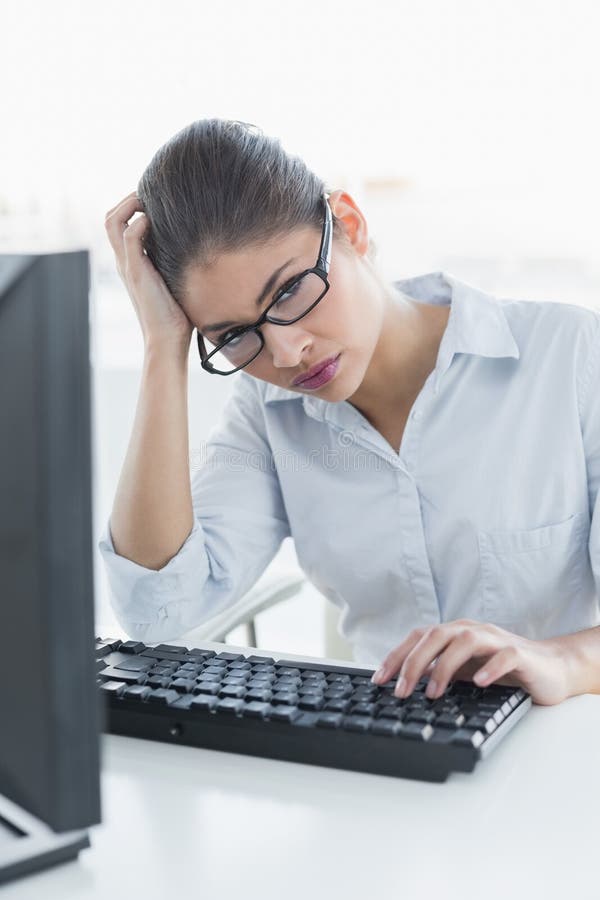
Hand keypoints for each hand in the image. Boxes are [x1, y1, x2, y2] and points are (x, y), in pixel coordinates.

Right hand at [104, 191, 194, 352]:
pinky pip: (129, 237)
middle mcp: (125, 261)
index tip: (156, 199)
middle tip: (152, 194)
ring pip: (113, 222)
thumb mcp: (176, 281)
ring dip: (130, 204)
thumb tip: (201, 245)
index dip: (132, 206)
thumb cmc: (178, 316)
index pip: (119, 223)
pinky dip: (140, 223)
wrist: (168, 341)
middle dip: (128, 199)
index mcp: (132, 262)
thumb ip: (177, 262)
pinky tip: (157, 222)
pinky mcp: (137, 272)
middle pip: (111, 217)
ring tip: (151, 201)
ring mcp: (128, 266)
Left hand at [370, 619, 570, 705]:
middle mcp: (473, 631)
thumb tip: (404, 687)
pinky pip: (504, 655)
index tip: (379, 680)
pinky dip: (489, 667)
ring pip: (466, 640)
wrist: (550, 669)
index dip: (397, 656)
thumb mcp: (464, 672)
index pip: (419, 637)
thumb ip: (438, 673)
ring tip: (435, 693)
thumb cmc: (501, 670)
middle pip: (437, 635)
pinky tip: (478, 682)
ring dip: (446, 666)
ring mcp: (496, 640)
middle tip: (402, 692)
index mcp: (455, 633)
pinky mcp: (520, 654)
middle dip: (414, 663)